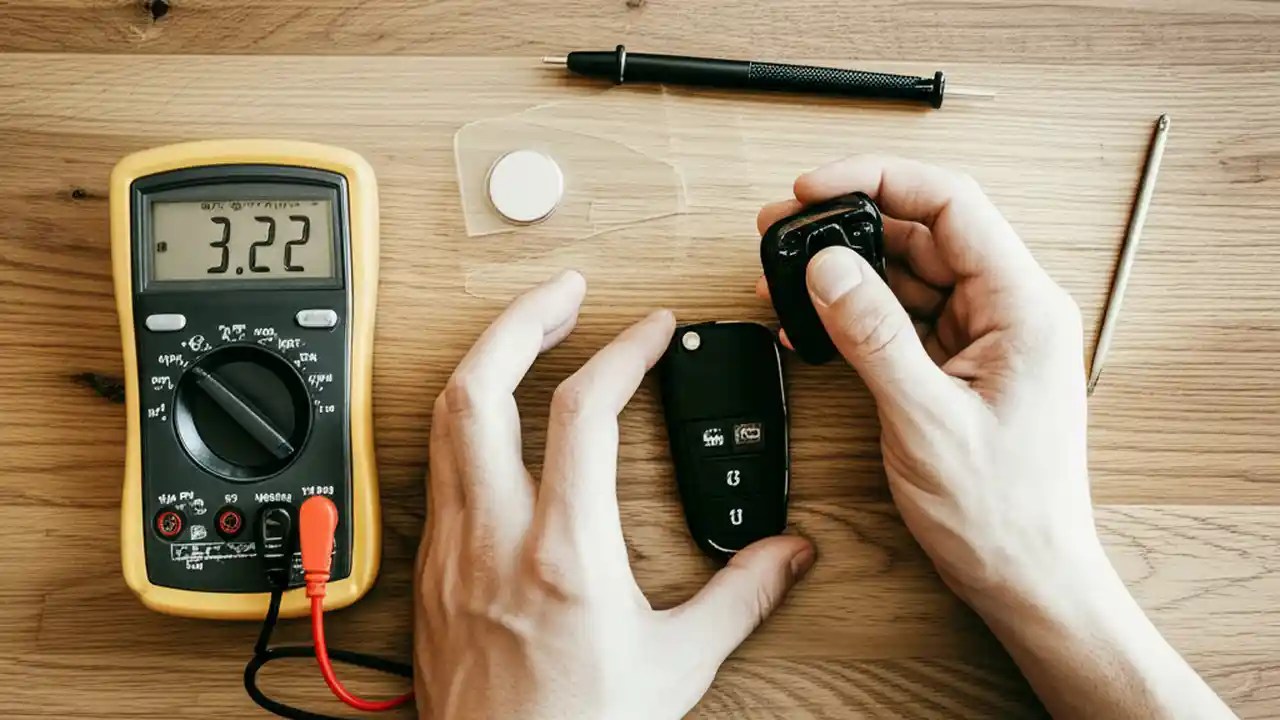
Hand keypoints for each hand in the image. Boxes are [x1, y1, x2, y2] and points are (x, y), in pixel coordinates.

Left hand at [415, 271, 814, 719]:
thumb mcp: (676, 667)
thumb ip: (741, 599)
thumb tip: (788, 556)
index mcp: (563, 555)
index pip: (583, 412)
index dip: (624, 351)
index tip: (653, 329)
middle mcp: (493, 539)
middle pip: (478, 389)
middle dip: (520, 320)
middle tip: (564, 293)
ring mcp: (450, 550)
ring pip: (443, 421)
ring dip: (486, 361)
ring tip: (528, 335)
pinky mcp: (430, 570)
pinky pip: (436, 467)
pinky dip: (466, 419)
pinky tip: (497, 420)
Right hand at [756, 155, 1096, 615]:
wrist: (1027, 578)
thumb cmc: (1003, 512)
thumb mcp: (926, 419)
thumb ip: (874, 335)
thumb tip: (828, 267)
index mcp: (1023, 307)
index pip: (951, 204)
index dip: (879, 180)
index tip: (815, 187)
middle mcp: (1008, 311)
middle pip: (922, 234)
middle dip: (848, 226)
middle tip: (782, 229)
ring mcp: (984, 338)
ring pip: (907, 275)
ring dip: (845, 274)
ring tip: (783, 279)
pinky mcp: (959, 366)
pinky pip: (902, 319)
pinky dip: (856, 317)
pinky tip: (810, 325)